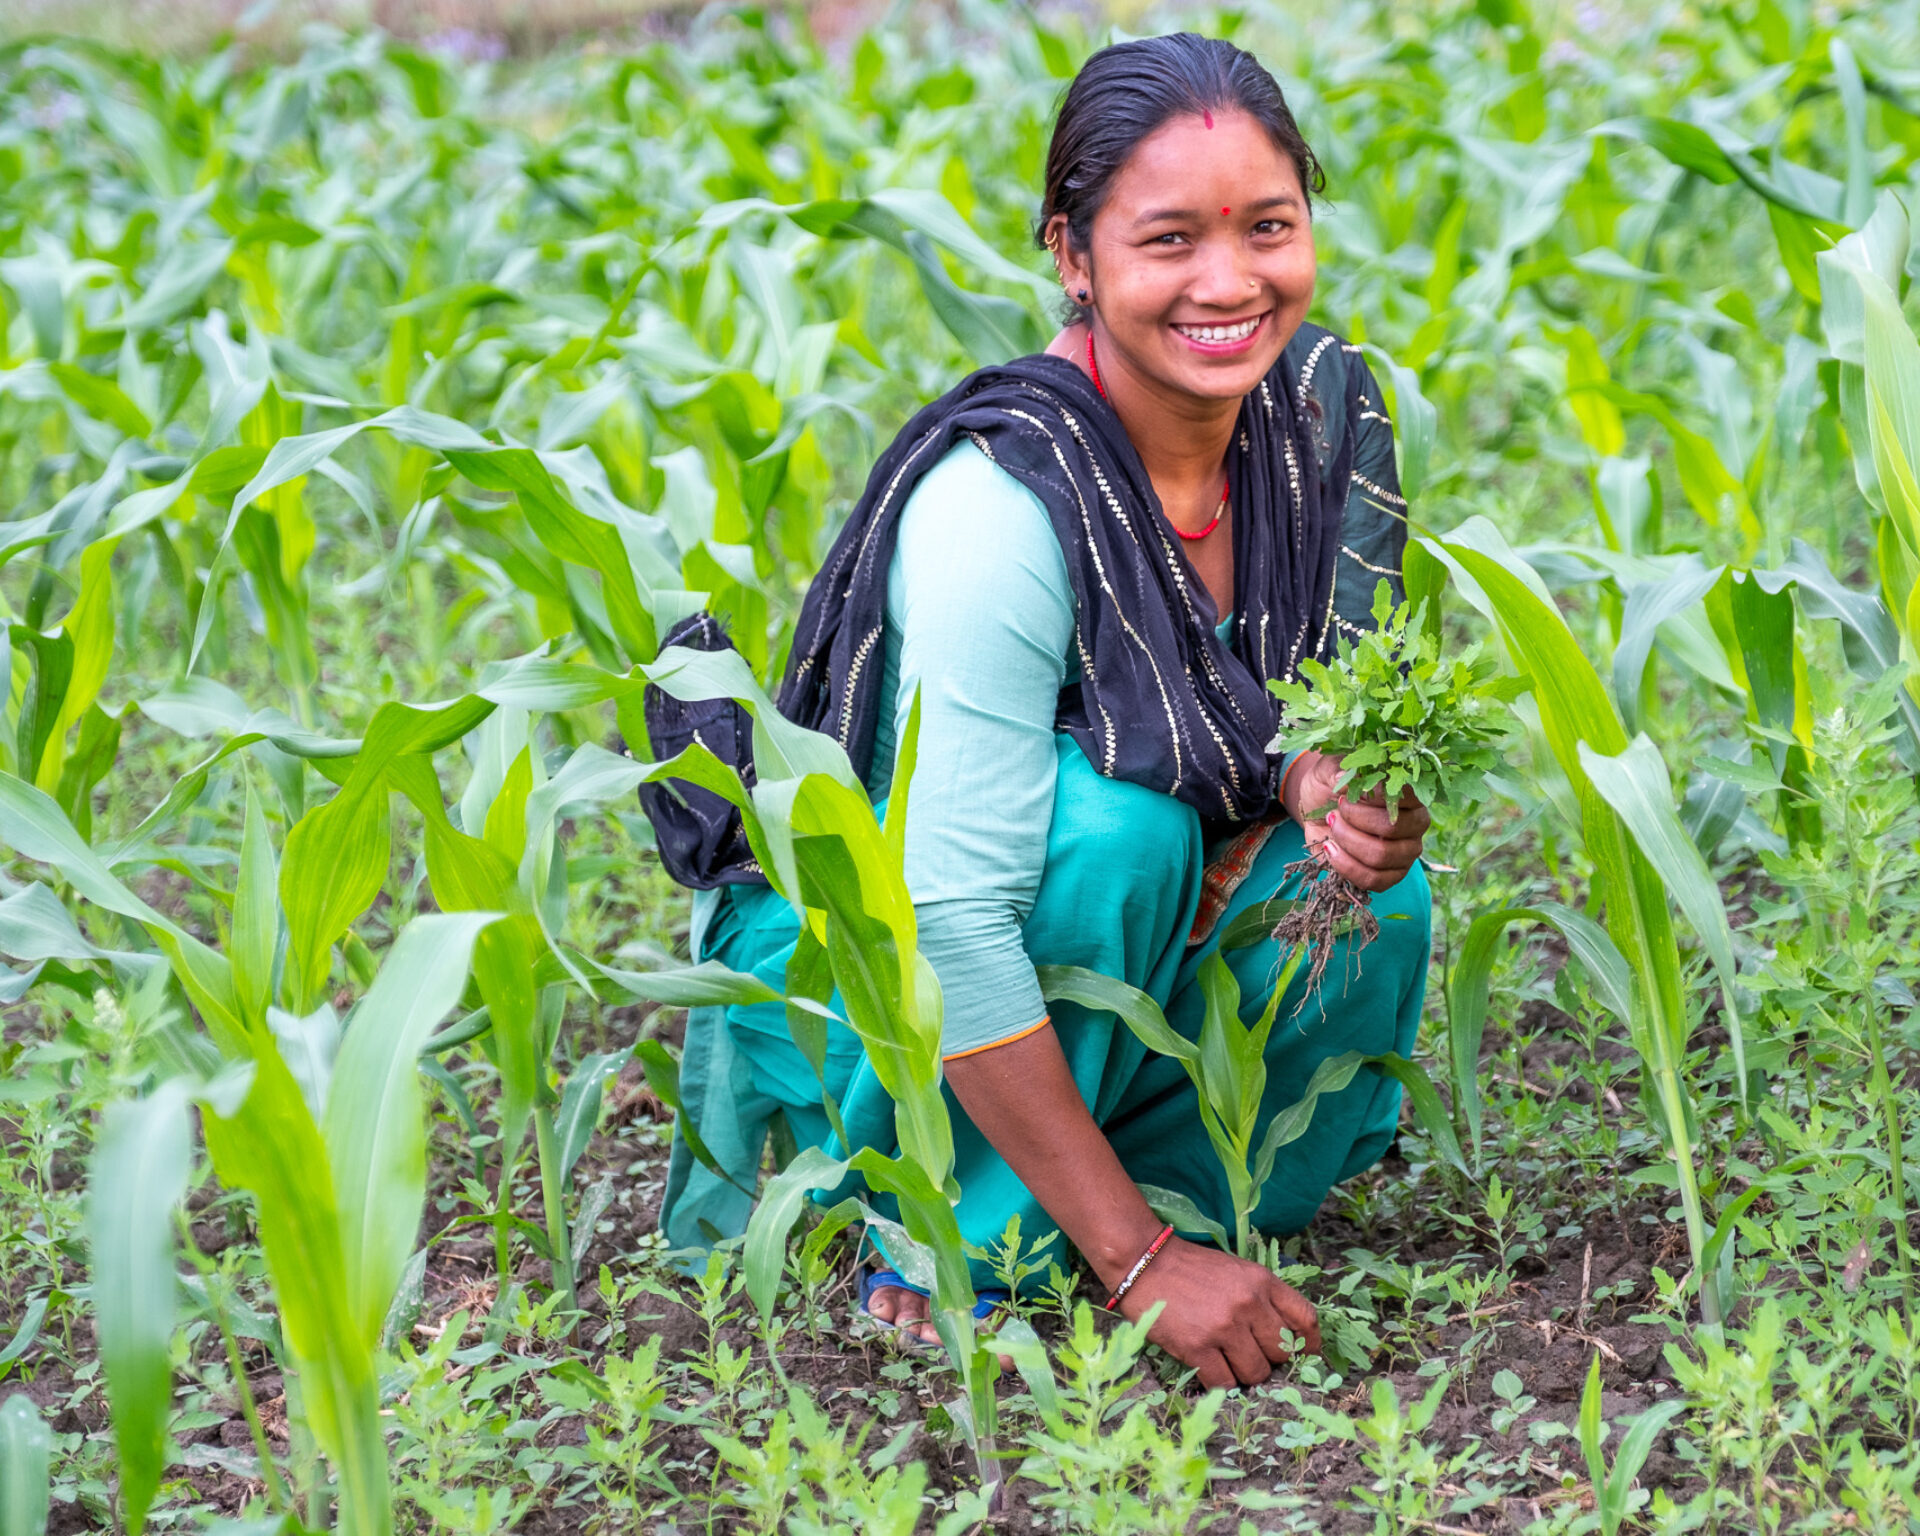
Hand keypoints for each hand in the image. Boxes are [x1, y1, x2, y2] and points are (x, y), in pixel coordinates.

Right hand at [1115, 1237, 1319, 1388]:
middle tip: (1251, 1354)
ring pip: (1256, 1373)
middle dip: (1271, 1360)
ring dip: (1244, 1373)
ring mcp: (1223, 1327)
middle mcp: (1248, 1304)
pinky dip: (1220, 1381)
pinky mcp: (1197, 1348)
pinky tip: (1209, 1366)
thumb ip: (1263, 1298)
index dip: (1311, 1344)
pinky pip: (1225, 1383)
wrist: (1144, 1262)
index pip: (1306, 1319)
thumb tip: (1287, 1340)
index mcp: (1261, 1281)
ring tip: (1227, 1360)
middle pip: (1282, 1353)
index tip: (1305, 1356)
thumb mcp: (1237, 1271)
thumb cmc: (1191, 1268)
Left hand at [1283, 749, 1429, 893]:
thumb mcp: (1330, 770)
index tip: (1350, 793)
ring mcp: (1404, 853)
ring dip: (1347, 840)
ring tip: (1332, 826)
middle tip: (1336, 810)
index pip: (1407, 796)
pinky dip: (1346, 866)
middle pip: (1392, 828)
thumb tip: (1343, 780)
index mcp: (1410, 796)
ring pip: (1380, 856)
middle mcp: (1414, 825)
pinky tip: (1330, 849)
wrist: (1318, 812)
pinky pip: (1373, 880)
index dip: (1376, 795)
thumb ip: (1338, 770)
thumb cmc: (1332, 786)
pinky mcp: (1390, 876)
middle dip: (1355, 819)